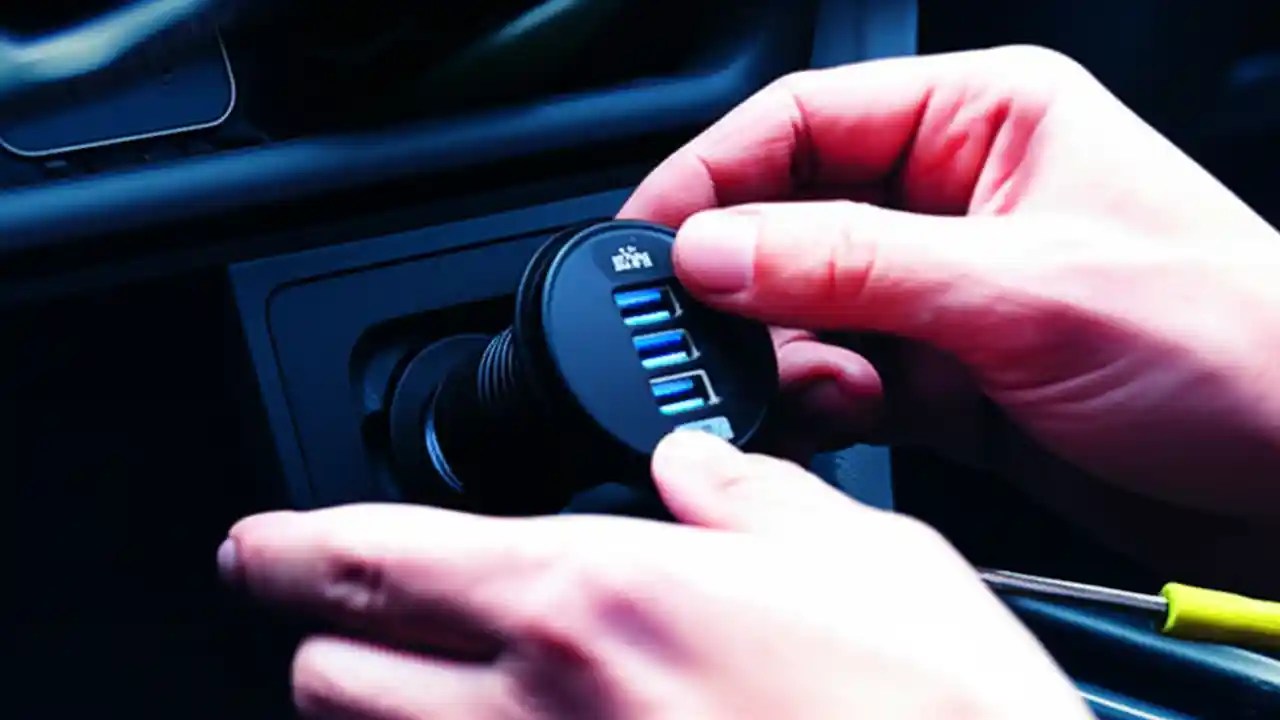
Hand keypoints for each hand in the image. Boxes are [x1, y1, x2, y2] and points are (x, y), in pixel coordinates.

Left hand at [220, 431, 1088, 719]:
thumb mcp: (870, 558)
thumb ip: (756, 501)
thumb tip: (697, 471)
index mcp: (602, 599)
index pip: (372, 559)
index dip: (286, 548)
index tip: (258, 547)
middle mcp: (542, 712)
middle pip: (329, 675)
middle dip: (329, 638)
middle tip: (368, 619)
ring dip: (376, 718)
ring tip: (440, 688)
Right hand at [620, 46, 1279, 588]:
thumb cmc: (1232, 343)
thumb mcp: (1021, 286)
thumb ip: (851, 265)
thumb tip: (714, 249)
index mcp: (984, 121)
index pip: (807, 119)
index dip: (714, 173)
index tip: (652, 236)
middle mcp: (955, 199)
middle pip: (793, 216)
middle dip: (737, 276)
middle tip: (684, 329)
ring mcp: (946, 293)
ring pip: (808, 307)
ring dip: (775, 349)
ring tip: (754, 385)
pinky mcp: (947, 377)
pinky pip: (844, 377)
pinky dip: (812, 401)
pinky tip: (804, 417)